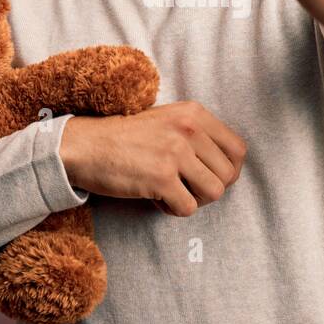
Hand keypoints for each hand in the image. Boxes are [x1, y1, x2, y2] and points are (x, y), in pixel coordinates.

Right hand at [58, 102, 246, 216]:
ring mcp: (175, 153)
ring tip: (173, 193)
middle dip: (210, 189)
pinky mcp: (160, 178)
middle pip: (228, 175)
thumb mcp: (167, 120)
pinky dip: (173, 211)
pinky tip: (157, 200)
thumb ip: (198, 135)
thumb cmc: (126, 137)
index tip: (210, 178)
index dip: (229, 171)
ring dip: (195, 200)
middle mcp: (189, 129)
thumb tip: (229, 167)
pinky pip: (188, 207)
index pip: (238, 150)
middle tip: (186, 188)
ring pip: (214, 192)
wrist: (85, 145)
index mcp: (194, 113)